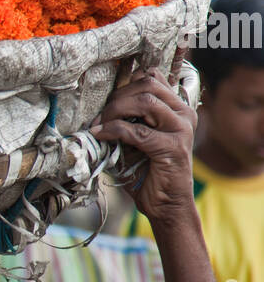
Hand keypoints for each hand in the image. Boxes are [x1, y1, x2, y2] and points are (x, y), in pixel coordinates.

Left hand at [89, 65, 197, 229]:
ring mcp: (181, 129)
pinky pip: (137, 130)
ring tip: (99, 124)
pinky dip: (113, 130)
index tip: (108, 100)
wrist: (165, 204)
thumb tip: (98, 105)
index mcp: (177, 108)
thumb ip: (128, 118)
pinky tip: (100, 135)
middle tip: (100, 115)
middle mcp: (184, 113)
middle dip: (118, 96)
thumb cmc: (147, 171)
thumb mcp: (136, 138)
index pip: (153, 77)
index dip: (127, 83)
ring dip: (115, 110)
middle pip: (148, 84)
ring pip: (145, 101)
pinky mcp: (172, 147)